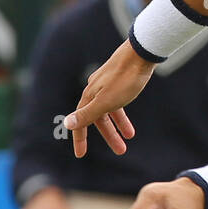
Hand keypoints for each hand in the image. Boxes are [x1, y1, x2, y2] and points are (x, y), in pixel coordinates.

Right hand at [64, 39, 152, 156]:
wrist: (141, 54)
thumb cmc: (125, 79)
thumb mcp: (106, 101)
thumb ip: (87, 114)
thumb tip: (66, 123)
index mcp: (89, 97)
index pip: (80, 123)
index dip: (80, 139)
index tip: (81, 155)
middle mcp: (94, 90)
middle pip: (98, 119)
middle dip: (109, 136)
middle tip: (121, 151)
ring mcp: (106, 85)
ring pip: (109, 111)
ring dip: (118, 126)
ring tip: (129, 138)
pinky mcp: (118, 80)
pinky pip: (117, 102)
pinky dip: (122, 113)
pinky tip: (129, 119)